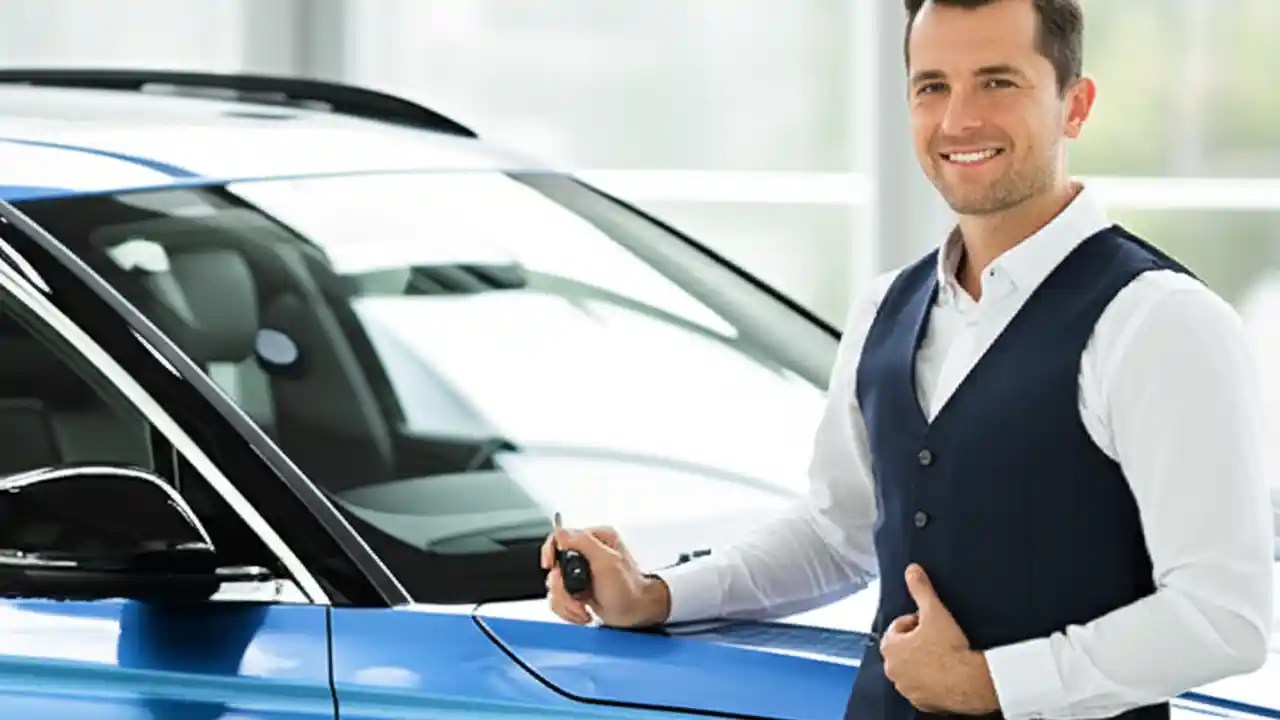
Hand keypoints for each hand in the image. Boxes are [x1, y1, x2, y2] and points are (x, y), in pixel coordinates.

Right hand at [540, 525, 669, 627]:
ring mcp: (581, 574)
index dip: (551, 552)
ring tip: (582, 608)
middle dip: (562, 588)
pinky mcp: (578, 590)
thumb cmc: (629, 588)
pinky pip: (558, 599)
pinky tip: (581, 612)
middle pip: (555, 567)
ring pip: (554, 586)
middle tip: (577, 596)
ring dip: (566, 602)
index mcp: (595, 539)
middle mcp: (586, 554)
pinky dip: (568, 610)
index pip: (560, 538)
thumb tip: (561, 531)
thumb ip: (583, 543)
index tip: (550, 565)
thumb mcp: (607, 561)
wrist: (636, 613)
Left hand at [880, 564, 999, 715]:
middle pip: (904, 649)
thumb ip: (921, 589)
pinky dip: (931, 681)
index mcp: (890, 647)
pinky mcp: (921, 702)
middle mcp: (892, 670)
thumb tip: (912, 570)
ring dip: (923, 662)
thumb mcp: (934, 611)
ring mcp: (906, 688)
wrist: (969, 680)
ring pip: (912, 669)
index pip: (899, 627)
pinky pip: (923, 687)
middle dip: (918, 642)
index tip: (931, 624)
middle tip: (939, 639)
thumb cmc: (949, 648)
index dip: (917, 622)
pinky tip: (946, 673)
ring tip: (944, 656)